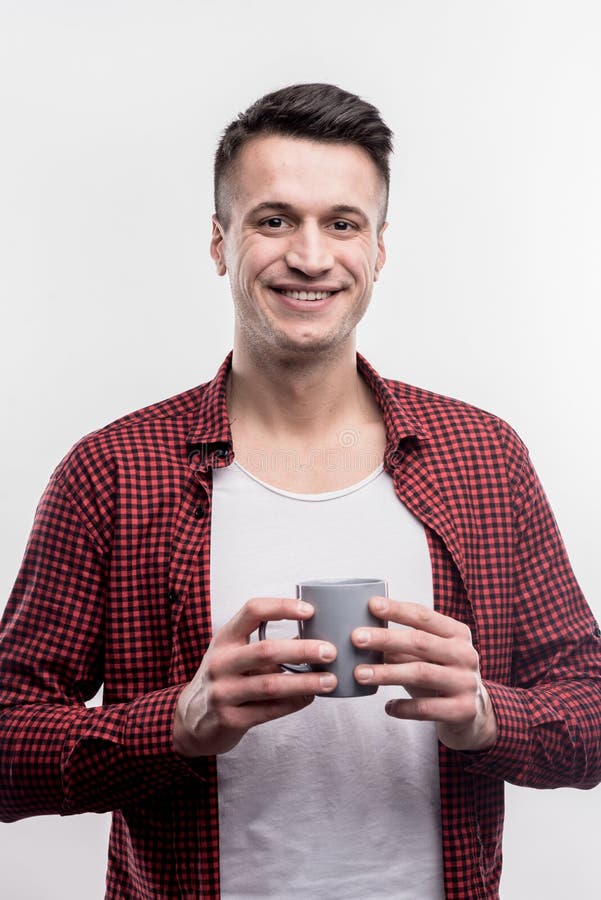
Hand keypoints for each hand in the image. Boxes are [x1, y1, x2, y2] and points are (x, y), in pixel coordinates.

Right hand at [173, 597, 336, 756]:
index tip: (310, 610)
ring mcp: (223, 692)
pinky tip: (310, 697)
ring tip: (330, 680)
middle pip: (267, 650)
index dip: (282, 607)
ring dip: (306, 682)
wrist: (191, 719)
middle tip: (330, 651)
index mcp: (224, 638)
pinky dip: (295, 703)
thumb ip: (266, 644)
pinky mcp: (230, 719)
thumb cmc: (224, 678)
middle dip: (303, 650)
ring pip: (272, 685)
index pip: (252, 611)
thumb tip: (315, 636)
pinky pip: (270, 710)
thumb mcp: (234, 654)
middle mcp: (221, 662)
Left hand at [352, 596, 497, 751]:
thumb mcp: (427, 655)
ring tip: (359, 674)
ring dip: (387, 673)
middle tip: (356, 638)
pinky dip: (404, 707)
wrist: (473, 713)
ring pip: (421, 673)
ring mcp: (466, 682)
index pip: (424, 616)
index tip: (371, 605)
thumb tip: (364, 633)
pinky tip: (388, 707)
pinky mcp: (463, 710)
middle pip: (420, 642)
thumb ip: (402, 644)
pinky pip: (427, 708)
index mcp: (456, 633)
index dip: (397, 609)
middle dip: (385, 638)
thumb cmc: (440, 674)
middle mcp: (465, 654)